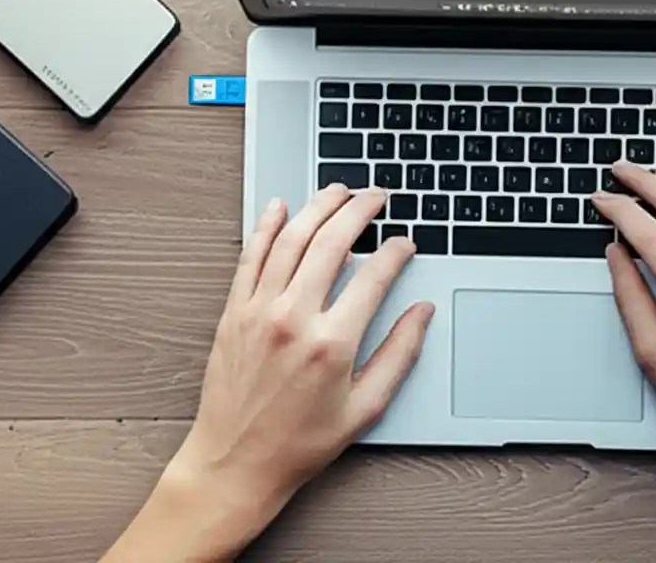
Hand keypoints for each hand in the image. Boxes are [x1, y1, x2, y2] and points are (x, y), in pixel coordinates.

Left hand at [130, 186, 433, 558]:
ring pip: (290, 239)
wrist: (235, 463)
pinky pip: (250, 257)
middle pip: (331, 243)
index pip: (373, 276)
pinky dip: (265, 227)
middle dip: (359, 211)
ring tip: (337, 191)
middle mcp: (293, 319)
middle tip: (375, 197)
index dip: (396, 252)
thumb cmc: (299, 444)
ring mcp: (258, 312)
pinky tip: (279, 209)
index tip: (405, 243)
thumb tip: (421, 314)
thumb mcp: (365, 407)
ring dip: (317, 208)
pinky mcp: (233, 314)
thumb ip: (399, 354)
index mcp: (332, 343)